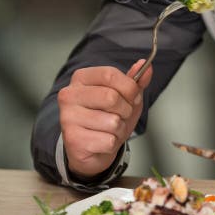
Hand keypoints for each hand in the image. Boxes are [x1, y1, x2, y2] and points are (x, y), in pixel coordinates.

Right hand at [58, 60, 152, 177]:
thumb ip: (135, 81)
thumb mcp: (125, 96)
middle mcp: (70, 95)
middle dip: (126, 110)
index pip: (109, 74)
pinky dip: (112, 143)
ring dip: (119, 129)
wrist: (93, 149)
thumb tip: (145, 66)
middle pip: (111, 97)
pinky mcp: (72, 139)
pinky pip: (108, 140)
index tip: (133, 96)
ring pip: (112, 122)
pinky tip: (102, 141)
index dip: (129, 87)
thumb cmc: (108, 118)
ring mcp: (68, 117)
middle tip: (121, 115)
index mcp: (81, 78)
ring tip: (110, 129)